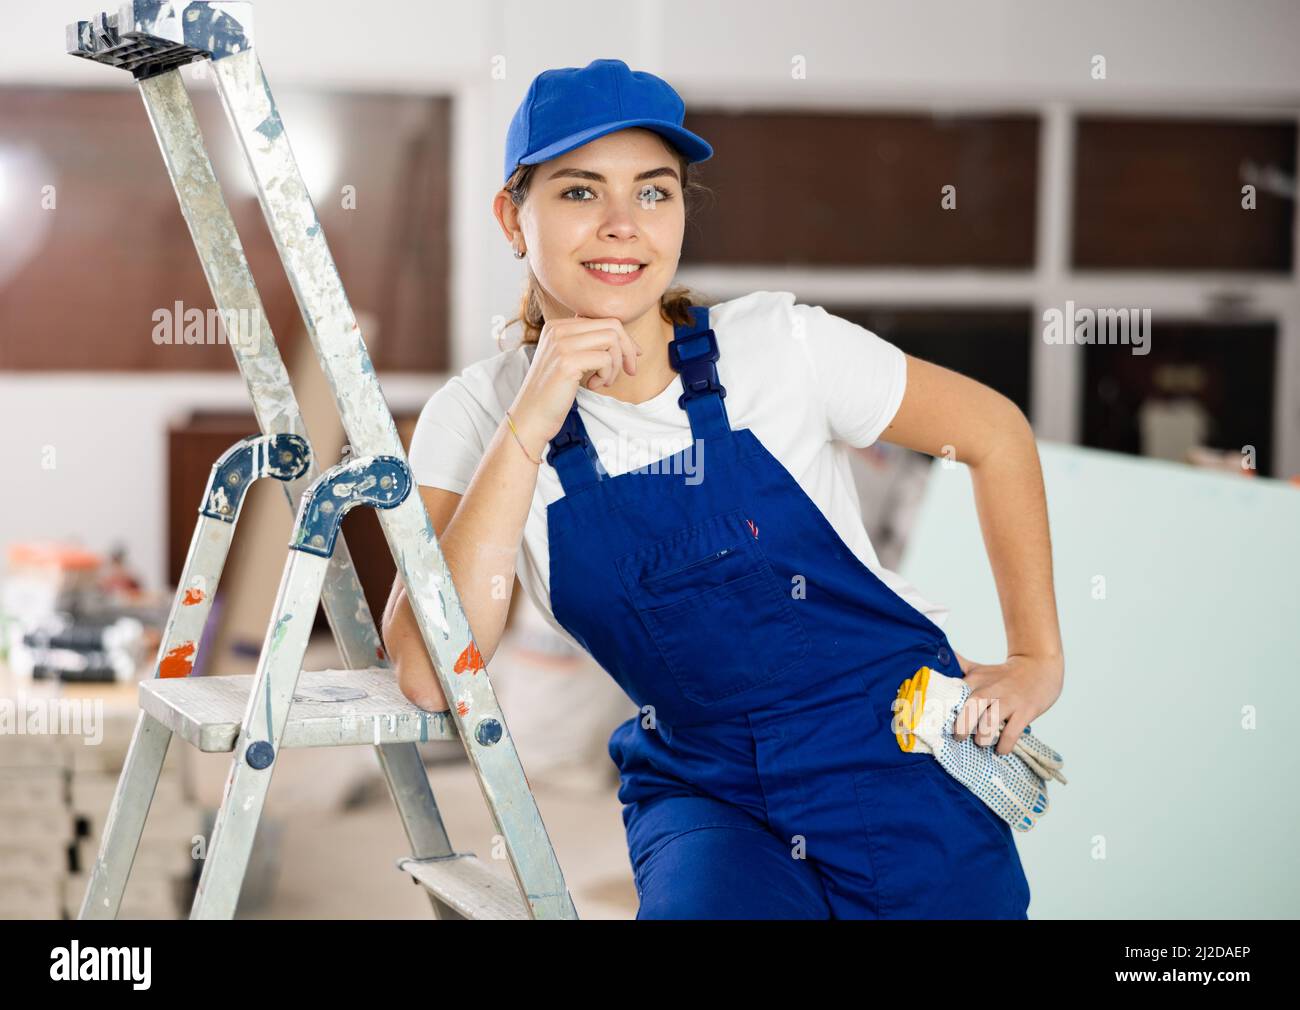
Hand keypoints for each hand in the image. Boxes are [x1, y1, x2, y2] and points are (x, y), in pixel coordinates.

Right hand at [507, 313, 643, 454]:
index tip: (632, 357)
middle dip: (627, 349)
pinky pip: (605, 360)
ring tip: (605, 381)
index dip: (624, 339)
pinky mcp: (567, 362)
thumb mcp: (567, 359)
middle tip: (629, 371)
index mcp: (557, 326)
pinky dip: (607, 375)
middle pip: (612, 325)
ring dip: (616, 364)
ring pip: (612, 340)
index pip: (603, 320)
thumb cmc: (553, 392)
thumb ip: (585, 343)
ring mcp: (561, 344)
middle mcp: (558, 329)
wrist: (532, 416)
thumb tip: (621, 335)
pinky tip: (593, 386)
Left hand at [949, 651, 1063, 755]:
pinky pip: (1013, 732)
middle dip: (962, 724)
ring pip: (992, 719)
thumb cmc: (1003, 674)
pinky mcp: (1026, 711)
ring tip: (980, 742)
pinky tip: (1000, 749)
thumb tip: (935, 656)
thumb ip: (957, 666)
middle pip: (973, 705)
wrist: (1040, 666)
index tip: (938, 723)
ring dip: (983, 735)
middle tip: (958, 737)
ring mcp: (1010, 700)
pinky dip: (1005, 745)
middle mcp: (992, 689)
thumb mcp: (979, 668)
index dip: (946, 709)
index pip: (956, 693)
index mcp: (977, 679)